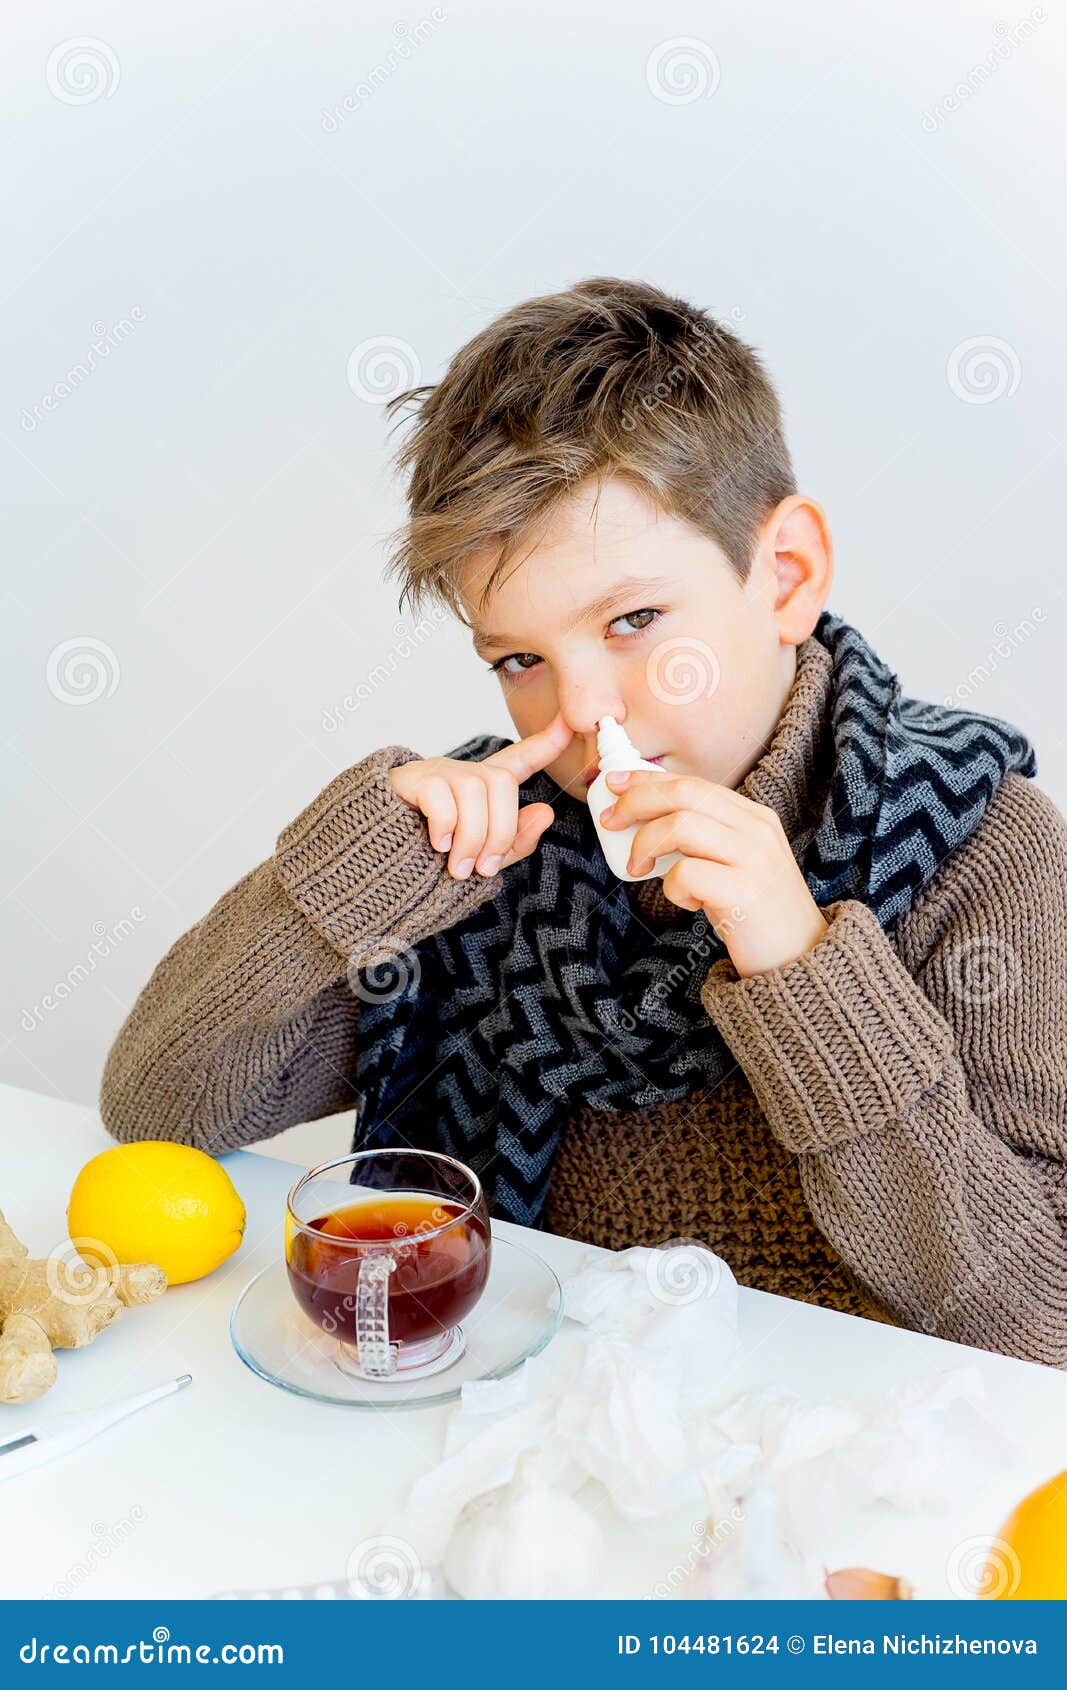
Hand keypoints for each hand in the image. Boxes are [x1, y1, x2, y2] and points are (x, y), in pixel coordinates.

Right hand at [388, 713, 572, 879]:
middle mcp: (461, 775)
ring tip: (458, 867)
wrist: (369, 865)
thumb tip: (544, 813)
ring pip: (475, 790)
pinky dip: (446, 825)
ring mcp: (435, 773)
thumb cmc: (424, 862)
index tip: (572, 722)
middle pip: (501, 783)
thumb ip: (514, 842)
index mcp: (481, 791)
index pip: (520, 760)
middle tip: (484, 868)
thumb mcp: (479, 859)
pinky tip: (437, 844)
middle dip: (500, 831)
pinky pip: (442, 795)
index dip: (547, 741)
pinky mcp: (409, 779)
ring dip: (472, 837)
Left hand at [600, 767, 829, 976]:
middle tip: (611, 823)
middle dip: (636, 802)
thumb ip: (703, 839)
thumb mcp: (735, 863)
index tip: (615, 783)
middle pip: (684, 793)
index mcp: (753, 817)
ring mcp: (754, 859)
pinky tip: (685, 902)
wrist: (801, 959)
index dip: (648, 779)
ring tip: (638, 868)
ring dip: (646, 844)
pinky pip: (688, 873)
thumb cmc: (755, 913)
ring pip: (681, 825)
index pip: (693, 783)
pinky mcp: (745, 893)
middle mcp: (756, 829)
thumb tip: (642, 821)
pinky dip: (672, 887)